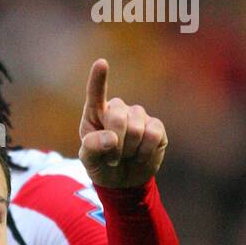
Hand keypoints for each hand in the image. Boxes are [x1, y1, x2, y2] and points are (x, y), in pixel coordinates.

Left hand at [79, 59, 167, 189]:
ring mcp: (138, 116)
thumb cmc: (102, 166)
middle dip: (114, 144)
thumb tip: (111, 138)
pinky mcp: (156, 127)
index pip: (96, 94)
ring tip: (125, 157)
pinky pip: (152, 135)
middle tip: (112, 159)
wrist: (124, 182)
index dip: (98, 79)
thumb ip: (92, 148)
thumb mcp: (89, 162)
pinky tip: (140, 156)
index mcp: (96, 114)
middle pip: (117, 116)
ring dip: (128, 150)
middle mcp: (118, 109)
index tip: (101, 63)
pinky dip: (144, 152)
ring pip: (136, 128)